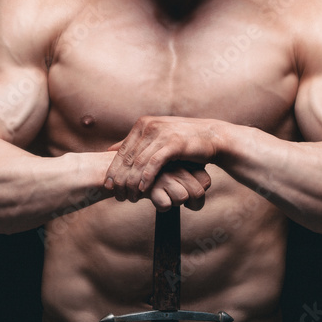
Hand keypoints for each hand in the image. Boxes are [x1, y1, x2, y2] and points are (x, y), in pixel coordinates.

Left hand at [104, 116, 220, 202]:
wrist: (213, 137)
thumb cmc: (184, 141)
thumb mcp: (157, 138)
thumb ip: (136, 143)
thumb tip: (110, 149)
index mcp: (142, 124)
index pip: (122, 150)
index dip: (113, 169)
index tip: (108, 186)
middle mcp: (149, 126)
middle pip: (127, 157)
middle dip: (120, 179)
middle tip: (116, 195)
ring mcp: (161, 133)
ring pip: (138, 162)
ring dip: (132, 182)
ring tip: (129, 197)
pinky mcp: (173, 143)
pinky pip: (153, 163)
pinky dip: (146, 178)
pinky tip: (143, 190)